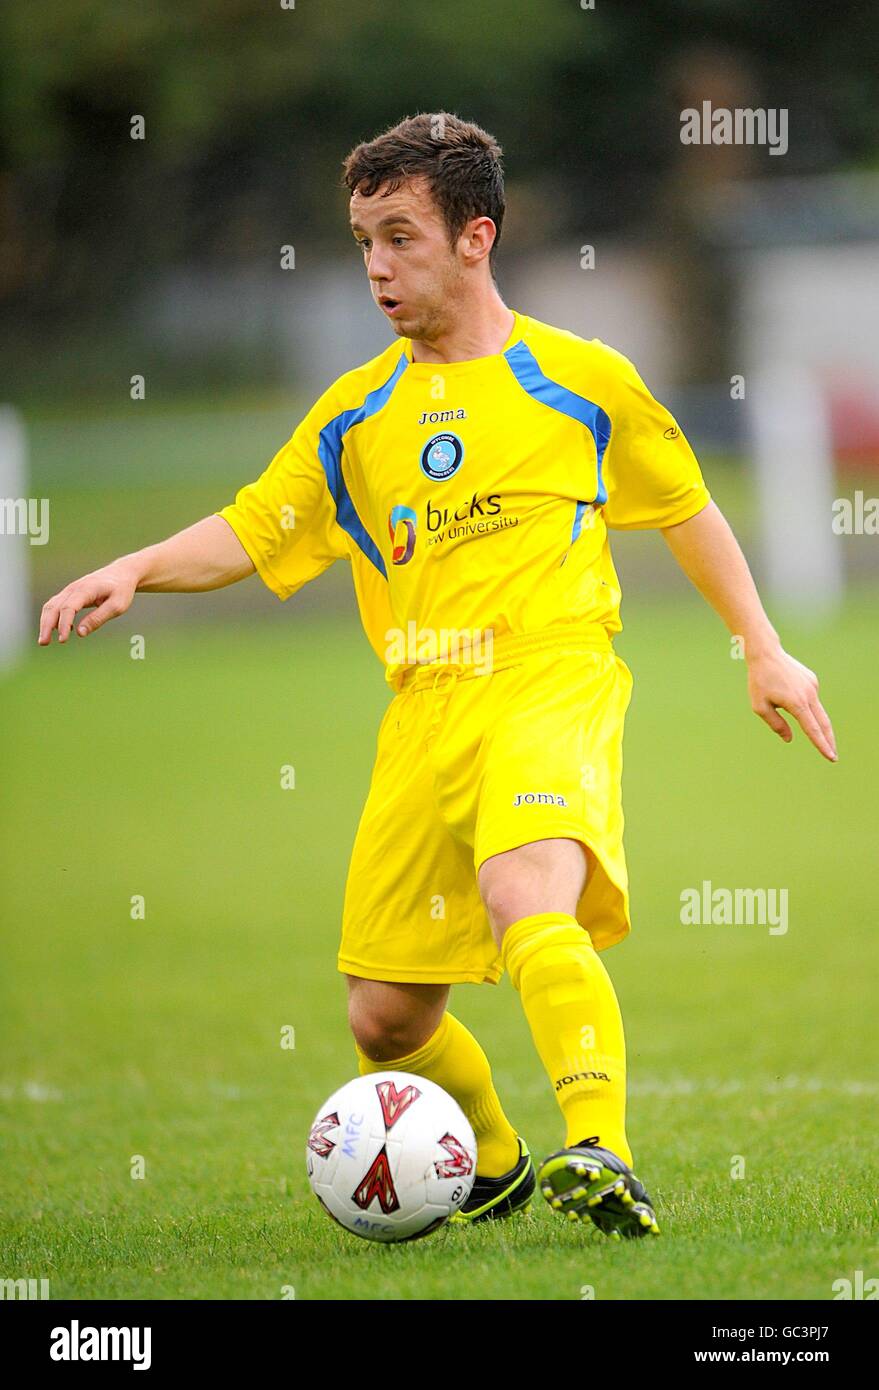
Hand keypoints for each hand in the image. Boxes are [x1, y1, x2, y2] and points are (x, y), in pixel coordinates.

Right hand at [38, 561, 138, 644]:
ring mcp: (69, 590)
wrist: (121, 574)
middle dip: (46, 625)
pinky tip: (59, 631)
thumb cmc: (121, 590)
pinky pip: (55, 606)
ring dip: (45, 623)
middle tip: (43, 643)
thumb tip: (79, 633)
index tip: (62, 640)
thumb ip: (98, 618)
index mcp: (86, 589)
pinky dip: (51, 618)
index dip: (63, 624)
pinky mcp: (69, 594)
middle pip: (54, 607)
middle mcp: (74, 588)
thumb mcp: (117, 606)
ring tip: (44, 641)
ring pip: (51, 606)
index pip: (68, 607)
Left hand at [747, 645, 836, 761]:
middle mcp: (809, 695)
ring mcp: (813, 686)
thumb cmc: (759, 681)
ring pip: (817, 711)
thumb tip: (789, 739)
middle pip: (823, 723)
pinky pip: (810, 699)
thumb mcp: (760, 706)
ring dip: (814, 722)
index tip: (831, 757)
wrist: (766, 653)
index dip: (822, 745)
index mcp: (796, 703)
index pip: (812, 730)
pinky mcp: (812, 681)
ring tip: (797, 715)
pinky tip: (787, 693)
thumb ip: (776, 724)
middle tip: (833, 756)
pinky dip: (804, 705)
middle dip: (828, 740)